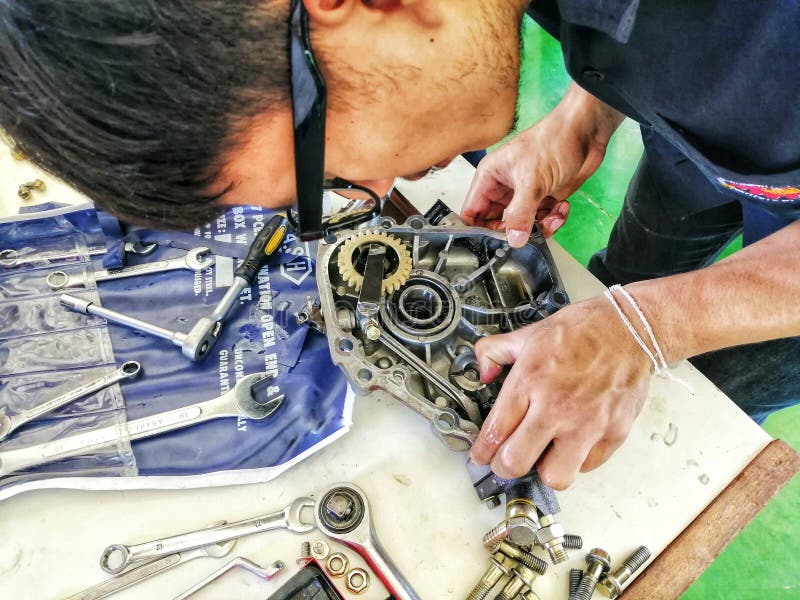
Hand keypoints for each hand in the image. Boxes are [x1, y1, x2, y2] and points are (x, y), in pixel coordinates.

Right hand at [462, 84, 622, 245]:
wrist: (585, 132)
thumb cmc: (552, 142)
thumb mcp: (531, 181)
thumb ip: (520, 214)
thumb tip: (513, 240)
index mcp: (490, 178)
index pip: (472, 211)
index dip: (480, 228)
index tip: (497, 239)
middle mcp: (504, 187)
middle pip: (498, 223)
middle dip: (516, 231)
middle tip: (530, 231)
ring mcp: (524, 194)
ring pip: (523, 225)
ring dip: (540, 226)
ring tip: (553, 215)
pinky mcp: (544, 197)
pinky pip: (542, 220)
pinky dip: (553, 220)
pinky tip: (562, 207)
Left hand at [469, 296, 651, 488]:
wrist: (630, 328)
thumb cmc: (583, 330)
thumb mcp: (528, 333)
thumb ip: (495, 352)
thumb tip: (482, 371)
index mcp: (529, 382)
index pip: (494, 432)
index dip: (481, 451)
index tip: (481, 455)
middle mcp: (555, 408)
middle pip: (516, 463)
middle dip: (503, 466)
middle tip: (505, 459)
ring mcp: (587, 424)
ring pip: (554, 476)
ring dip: (544, 469)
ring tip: (544, 453)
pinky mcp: (613, 433)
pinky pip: (588, 466)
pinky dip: (578, 460)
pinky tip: (573, 442)